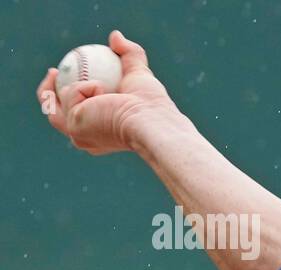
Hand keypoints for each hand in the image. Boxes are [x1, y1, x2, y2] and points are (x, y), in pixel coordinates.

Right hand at [36, 30, 179, 155]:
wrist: (150, 121)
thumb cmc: (150, 104)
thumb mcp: (139, 73)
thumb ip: (129, 54)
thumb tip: (115, 35)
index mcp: (98, 133)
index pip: (74, 116)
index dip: (64, 97)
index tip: (62, 75)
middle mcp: (84, 139)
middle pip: (53, 116)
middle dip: (46, 95)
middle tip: (54, 72)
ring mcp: (77, 134)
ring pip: (56, 104)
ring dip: (74, 88)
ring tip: (83, 78)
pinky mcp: (74, 126)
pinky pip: (71, 94)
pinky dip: (85, 86)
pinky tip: (102, 91)